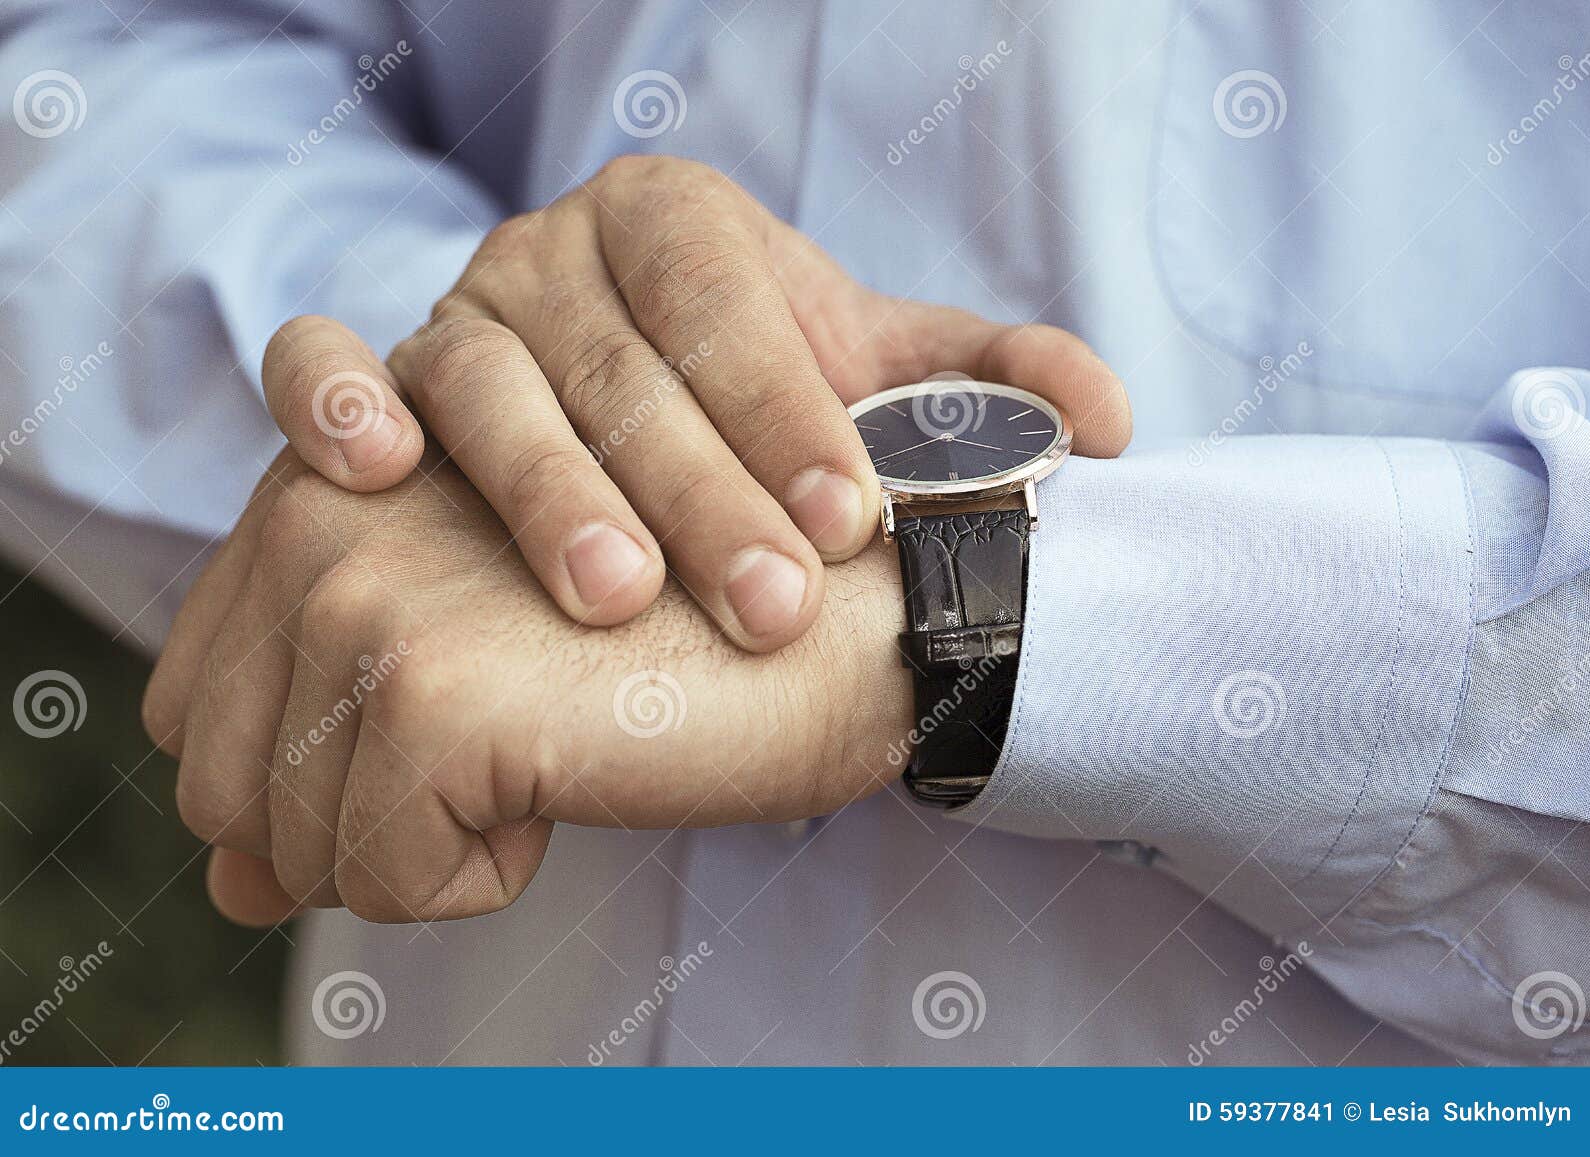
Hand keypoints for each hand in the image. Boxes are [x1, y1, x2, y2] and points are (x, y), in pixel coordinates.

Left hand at [142, 450, 910, 925]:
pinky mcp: (430, 687)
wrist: (839, 618)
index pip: (192, 698)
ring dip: (428, 848)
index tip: (440, 746)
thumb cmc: (674, 641)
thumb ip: (321, 745)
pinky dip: (481, 878)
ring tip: (555, 744)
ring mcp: (365, 594)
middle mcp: (317, 515)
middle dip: (354, 820)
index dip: (302, 772)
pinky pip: (381, 881)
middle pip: (220, 780)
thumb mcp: (467, 677)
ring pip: (289, 841)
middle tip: (511, 749)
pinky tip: (581, 767)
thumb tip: (225, 888)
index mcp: (320, 490)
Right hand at [263, 155, 1128, 651]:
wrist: (640, 404)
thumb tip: (1110, 423)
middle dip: (699, 489)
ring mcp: (457, 309)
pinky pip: (318, 362)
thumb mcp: (871, 376)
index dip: (784, 402)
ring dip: (545, 488)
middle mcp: (556, 252)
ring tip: (616, 599)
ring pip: (483, 380)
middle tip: (770, 605)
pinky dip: (329, 401)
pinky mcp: (378, 374)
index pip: (727, 293)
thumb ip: (982, 387)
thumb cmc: (762, 399)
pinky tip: (374, 470)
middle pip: (618, 359)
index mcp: (676, 220)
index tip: (849, 521)